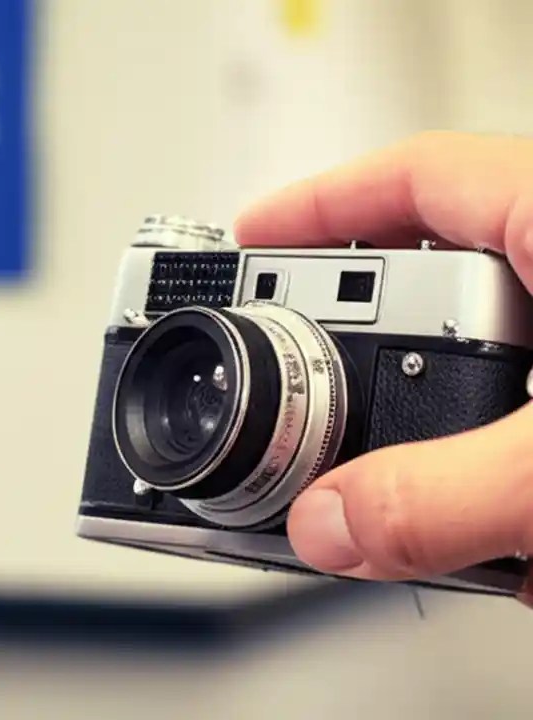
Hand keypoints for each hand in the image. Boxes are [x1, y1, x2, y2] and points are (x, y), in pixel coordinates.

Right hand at [234, 131, 532, 600]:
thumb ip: (445, 497)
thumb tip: (331, 525)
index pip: (423, 176)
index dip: (319, 204)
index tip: (243, 240)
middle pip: (438, 279)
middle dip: (360, 349)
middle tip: (292, 389)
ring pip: (485, 373)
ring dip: (434, 444)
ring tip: (410, 504)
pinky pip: (526, 436)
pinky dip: (503, 493)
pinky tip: (514, 555)